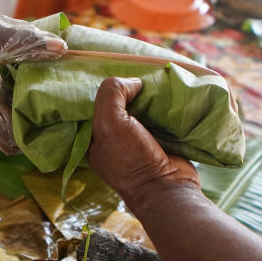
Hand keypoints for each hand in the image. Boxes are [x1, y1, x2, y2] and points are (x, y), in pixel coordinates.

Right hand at [0, 0, 66, 152]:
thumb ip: (29, 42)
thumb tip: (62, 48)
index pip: (13, 141)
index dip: (37, 135)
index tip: (58, 119)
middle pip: (15, 134)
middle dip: (40, 123)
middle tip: (64, 105)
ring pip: (10, 120)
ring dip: (31, 109)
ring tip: (55, 92)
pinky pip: (4, 106)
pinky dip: (20, 98)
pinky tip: (36, 79)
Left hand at [87, 77, 200, 208]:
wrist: (167, 188)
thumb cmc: (132, 159)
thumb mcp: (110, 123)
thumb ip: (112, 94)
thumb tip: (134, 82)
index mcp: (94, 138)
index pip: (94, 104)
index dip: (105, 89)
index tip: (119, 74)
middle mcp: (114, 138)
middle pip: (119, 103)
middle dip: (128, 89)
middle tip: (139, 72)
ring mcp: (137, 139)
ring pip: (140, 107)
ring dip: (148, 95)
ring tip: (155, 78)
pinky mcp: (159, 139)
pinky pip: (159, 115)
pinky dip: (163, 105)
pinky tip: (167, 92)